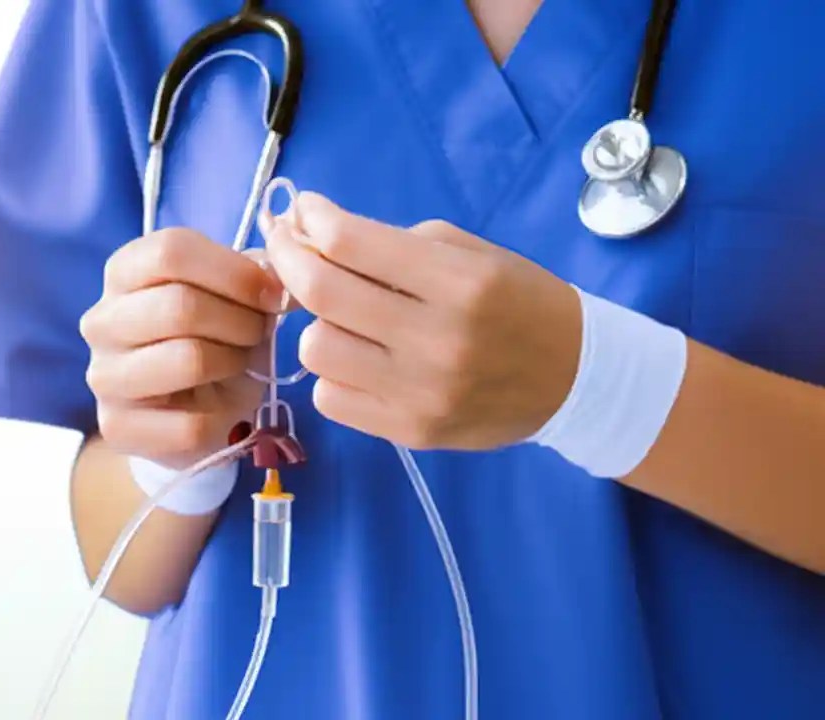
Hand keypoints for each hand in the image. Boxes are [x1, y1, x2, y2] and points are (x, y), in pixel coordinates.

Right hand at [80, 228, 283, 467]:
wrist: (191, 411)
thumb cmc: (213, 341)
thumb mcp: (233, 297)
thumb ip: (254, 275)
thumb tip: (281, 273)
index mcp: (124, 272)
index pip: (171, 251)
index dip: (233, 271)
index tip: (270, 295)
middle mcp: (101, 321)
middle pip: (180, 305)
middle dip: (240, 320)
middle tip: (257, 333)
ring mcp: (104, 376)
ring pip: (187, 360)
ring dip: (231, 363)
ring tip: (236, 364)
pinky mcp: (117, 427)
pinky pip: (189, 423)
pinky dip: (221, 416)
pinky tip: (217, 407)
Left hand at [263, 193, 581, 449]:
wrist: (576, 379)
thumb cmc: (517, 302)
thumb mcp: (470, 254)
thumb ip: (393, 244)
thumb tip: (313, 238)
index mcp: (462, 282)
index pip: (351, 243)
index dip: (311, 220)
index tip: (302, 210)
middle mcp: (440, 339)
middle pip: (321, 294)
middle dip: (289, 260)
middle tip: (288, 247)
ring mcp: (423, 393)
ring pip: (316, 350)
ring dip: (316, 324)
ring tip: (343, 317)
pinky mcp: (412, 432)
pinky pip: (330, 398)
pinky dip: (333, 373)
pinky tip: (360, 359)